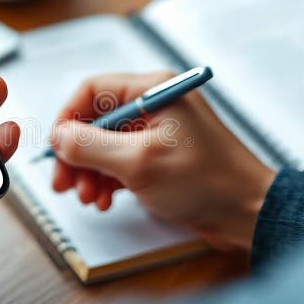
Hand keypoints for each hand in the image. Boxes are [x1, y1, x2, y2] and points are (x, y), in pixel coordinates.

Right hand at [49, 71, 274, 250]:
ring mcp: (157, 131)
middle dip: (76, 154)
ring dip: (90, 172)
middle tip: (65, 183)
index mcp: (154, 91)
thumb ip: (91, 146)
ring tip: (88, 198)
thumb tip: (58, 137)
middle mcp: (155, 104)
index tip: (56, 149)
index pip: (92, 91)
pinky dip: (107, 180)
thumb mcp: (138, 163)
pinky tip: (105, 200)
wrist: (248, 213)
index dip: (68, 119)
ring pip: (104, 144)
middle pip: (95, 120)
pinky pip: (120, 161)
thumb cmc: (208, 182)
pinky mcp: (160, 155)